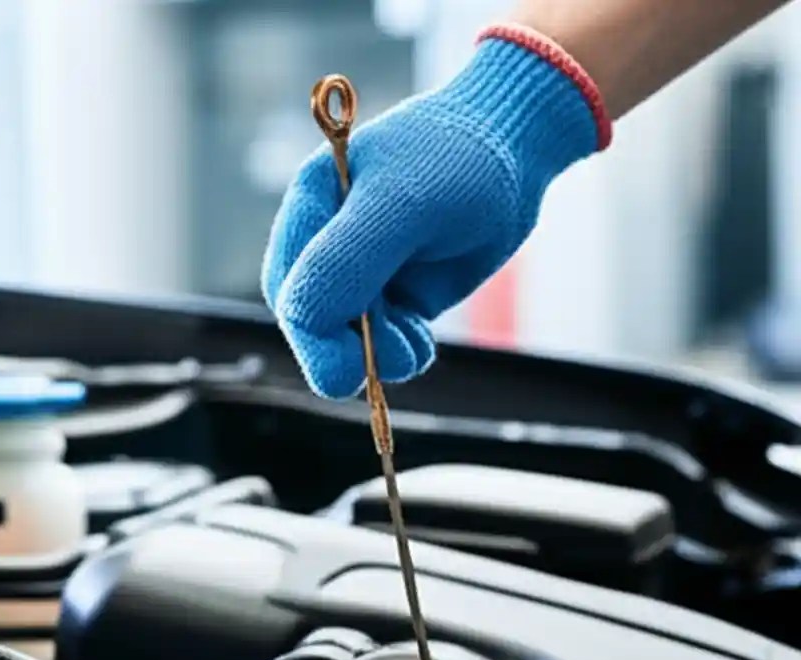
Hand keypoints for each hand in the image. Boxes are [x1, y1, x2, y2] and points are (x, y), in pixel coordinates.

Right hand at [262, 35, 603, 398]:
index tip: (348, 369)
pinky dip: (402, 351)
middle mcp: (326, 239)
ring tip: (418, 343)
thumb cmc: (458, 159)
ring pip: (347, 335)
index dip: (311, 334)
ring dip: (381, 353)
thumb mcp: (401, 207)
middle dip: (347, 347)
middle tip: (397, 355)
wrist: (515, 144)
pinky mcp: (395, 290)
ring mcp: (360, 267)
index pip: (290, 287)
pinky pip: (383, 339)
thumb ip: (344, 261)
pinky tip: (422, 340)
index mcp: (311, 207)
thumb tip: (303, 323)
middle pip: (312, 317)